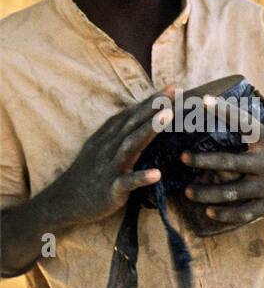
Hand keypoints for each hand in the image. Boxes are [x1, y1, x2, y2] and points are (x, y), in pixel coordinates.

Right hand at [45, 88, 172, 226]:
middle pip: (133, 123)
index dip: (152, 100)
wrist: (65, 200)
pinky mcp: (111, 189)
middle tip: (174, 91)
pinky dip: (141, 177)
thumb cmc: (90, 172)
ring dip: (148, 130)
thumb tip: (137, 110)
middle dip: (154, 106)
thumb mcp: (102, 146)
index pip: (133, 114)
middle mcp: (110, 147)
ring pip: (130, 145)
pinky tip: (157, 174)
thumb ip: (119, 129)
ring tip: (167, 116)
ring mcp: (110, 167)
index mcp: (110, 137)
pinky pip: (127, 183)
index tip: (174, 87)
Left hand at [181, 94, 263, 225]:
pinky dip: (227, 214)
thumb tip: (255, 94)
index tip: (204, 102)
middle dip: (204, 160)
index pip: (246, 124)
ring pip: (233, 192)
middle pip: (231, 163)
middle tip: (183, 157)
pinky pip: (245, 212)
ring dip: (208, 193)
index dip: (226, 112)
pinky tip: (209, 212)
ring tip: (188, 191)